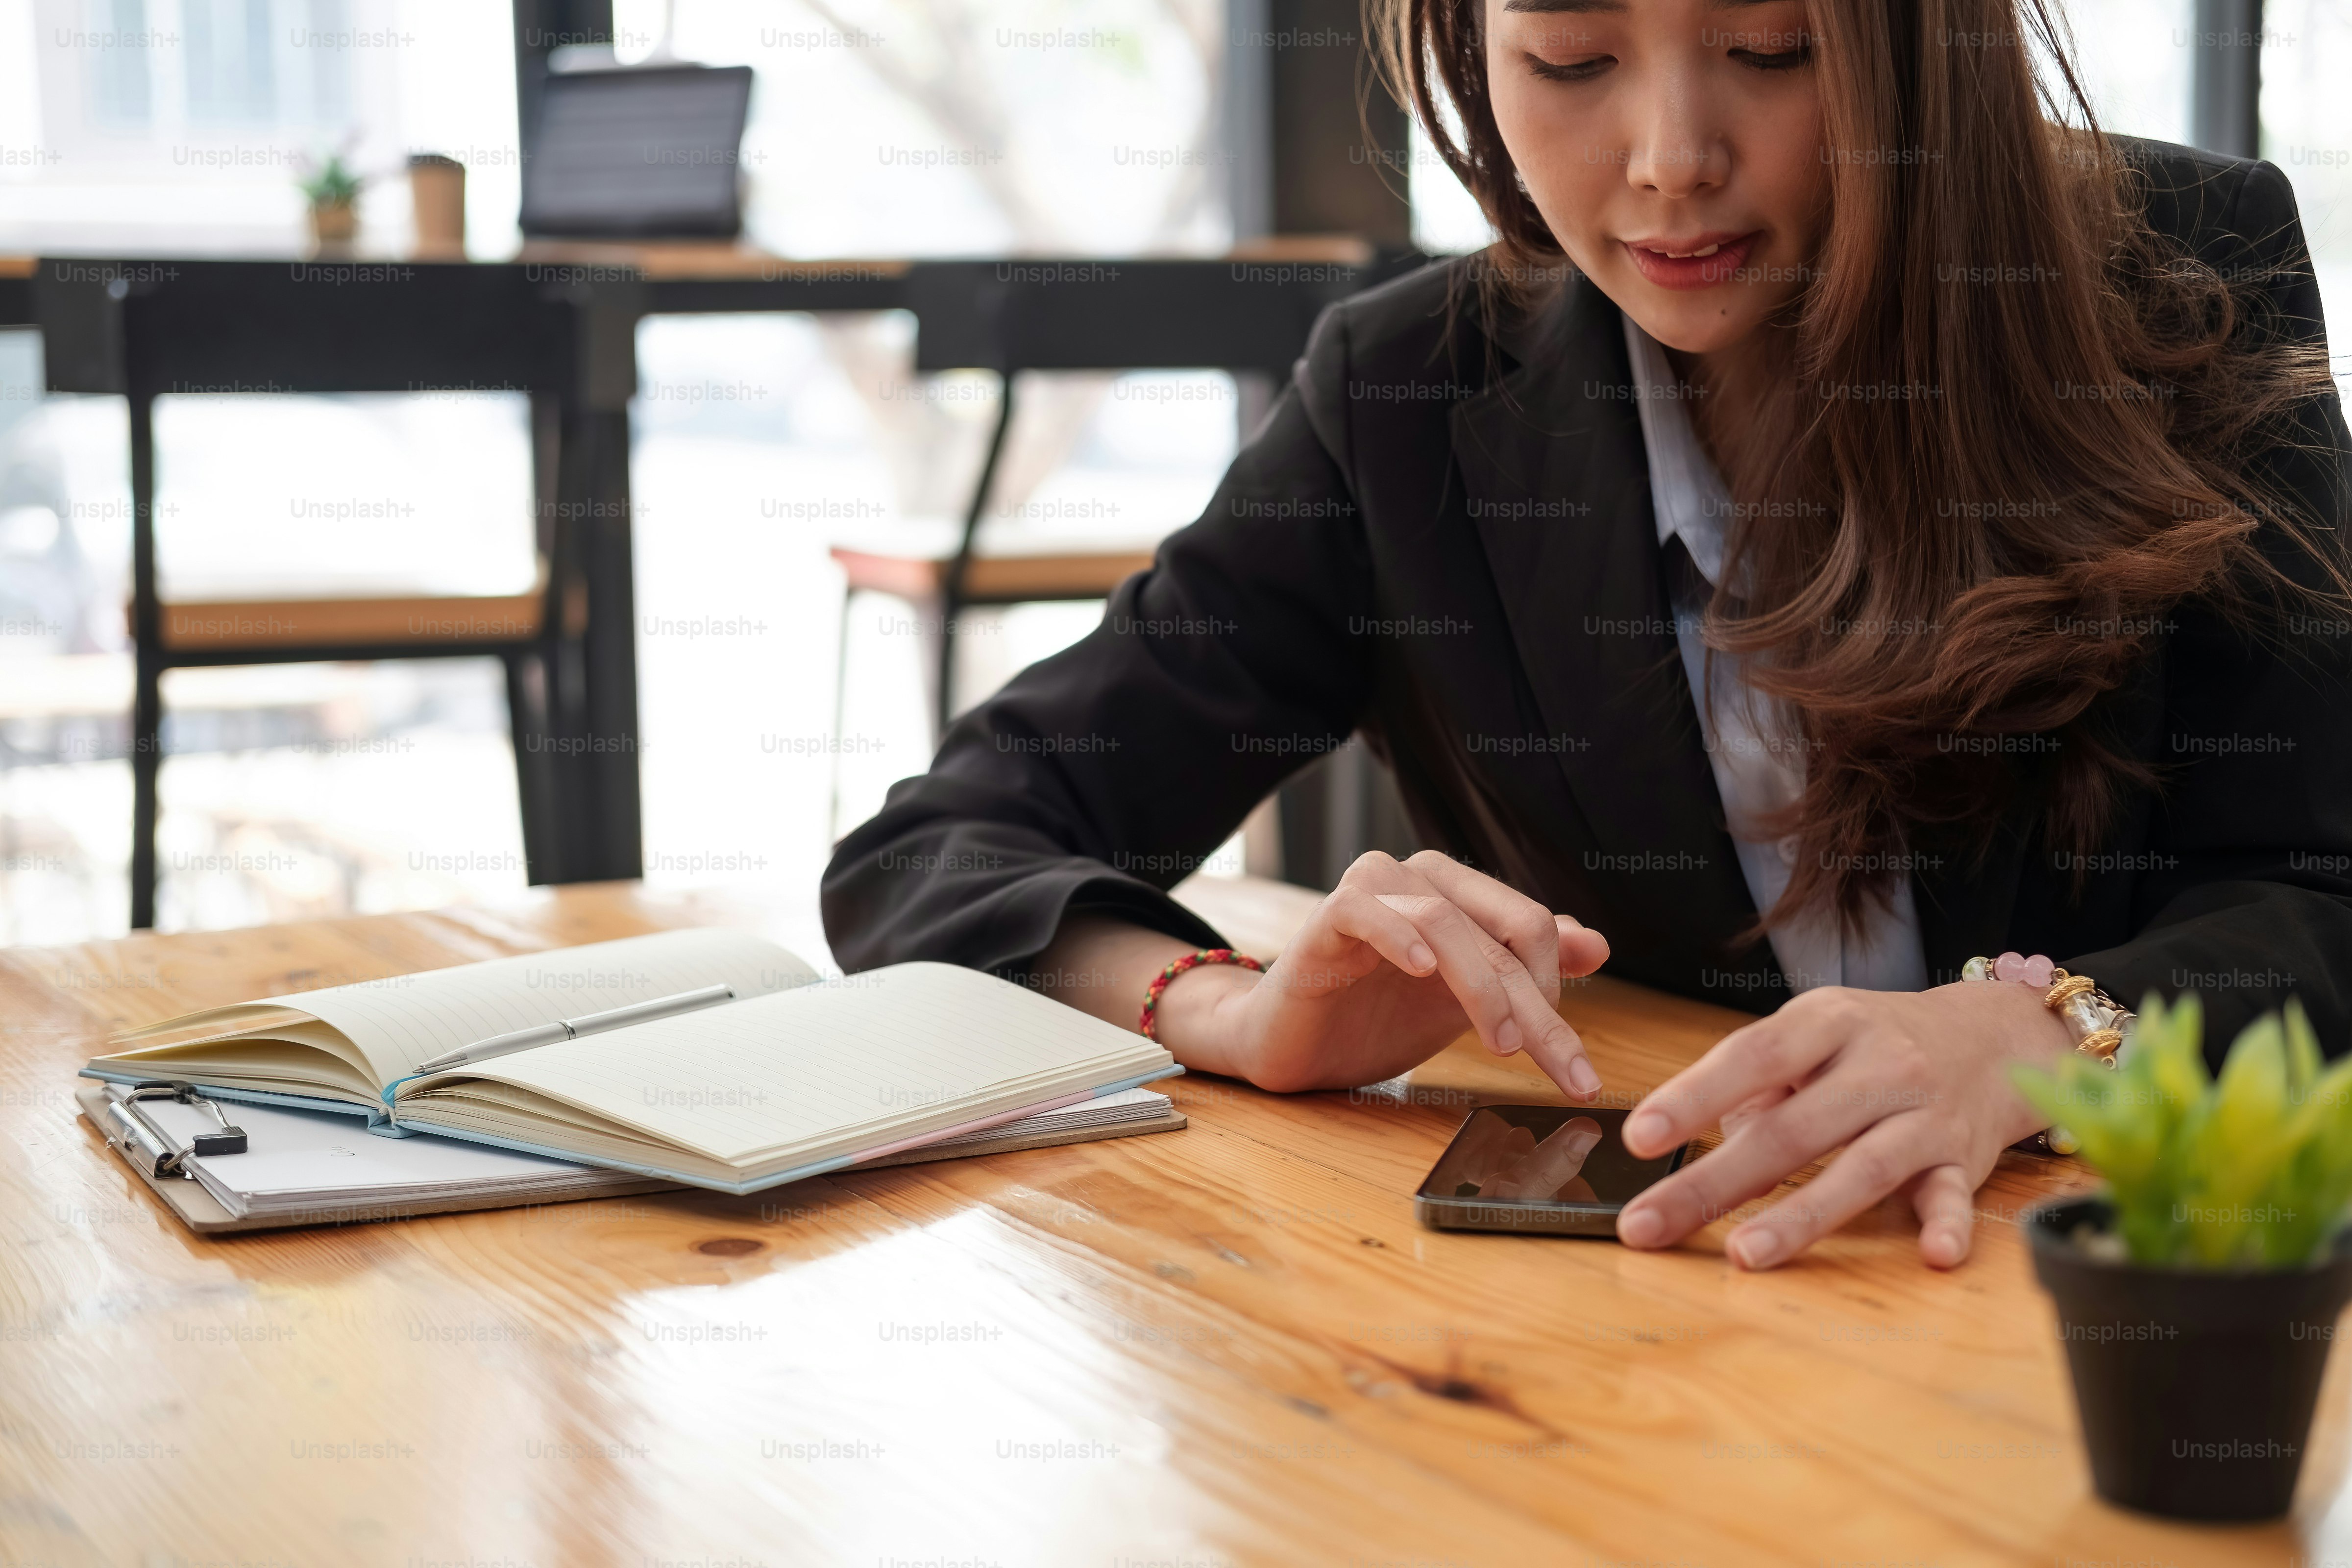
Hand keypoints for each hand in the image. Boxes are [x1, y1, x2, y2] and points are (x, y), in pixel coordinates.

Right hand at [1156, 850, 1611, 1098]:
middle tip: (1565, 1069)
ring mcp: (1371, 892)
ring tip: (1501, 1044)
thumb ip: (1524, 973)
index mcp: (1457, 893)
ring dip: (1482, 986)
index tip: (1573, 1063)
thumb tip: (1598, 946)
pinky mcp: (1325, 917)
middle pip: (1502, 931)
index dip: (1559, 991)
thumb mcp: (1464, 1002)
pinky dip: (1397, 934)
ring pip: (1446, 922)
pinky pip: (1366, 910)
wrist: (1292, 1045)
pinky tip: (1420, 969)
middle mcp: (1418, 877)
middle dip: (1538, 1007)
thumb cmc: (1375, 1018)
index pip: (1532, 928)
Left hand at [1614, 980, 2074, 1268]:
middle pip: (1790, 1128)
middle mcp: (1879, 1063)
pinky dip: (1946, 1224)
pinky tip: (1933, 1255)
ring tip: (1744, 1254)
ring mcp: (1925, 1112)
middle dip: (1713, 1182)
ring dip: (1801, 1215)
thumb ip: (1759, 1086)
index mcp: (1827, 1022)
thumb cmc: (1875, 1042)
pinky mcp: (1966, 1157)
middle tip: (1647, 1224)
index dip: (1694, 1096)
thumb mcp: (1812, 1035)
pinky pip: (1956, 1194)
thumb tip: (1711, 1144)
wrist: (1993, 1036)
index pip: (1752, 1056)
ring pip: (1862, 1168)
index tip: (1640, 1136)